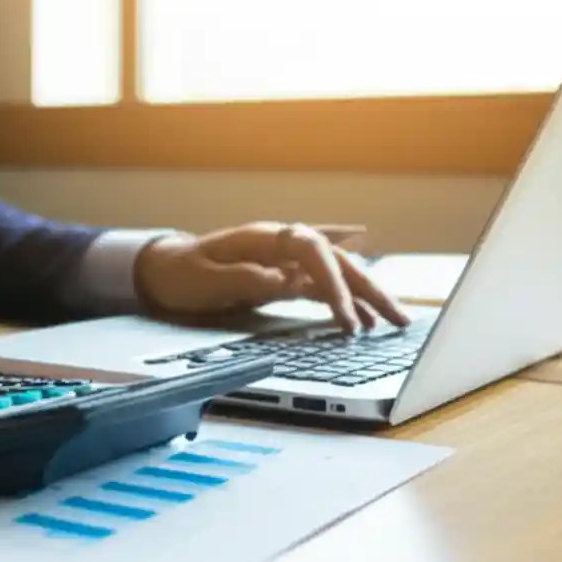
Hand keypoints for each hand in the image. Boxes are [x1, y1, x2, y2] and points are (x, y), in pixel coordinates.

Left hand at [134, 221, 409, 331]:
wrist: (163, 269)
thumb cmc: (182, 273)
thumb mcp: (206, 278)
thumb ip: (244, 277)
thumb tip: (284, 280)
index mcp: (265, 238)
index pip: (313, 252)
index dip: (334, 283)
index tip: (346, 318)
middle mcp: (283, 245)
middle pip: (336, 261)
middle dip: (369, 290)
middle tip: (397, 320)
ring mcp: (286, 261)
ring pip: (337, 274)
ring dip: (367, 296)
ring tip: (397, 322)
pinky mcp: (284, 278)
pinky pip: (323, 288)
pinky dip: (347, 300)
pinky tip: (368, 314)